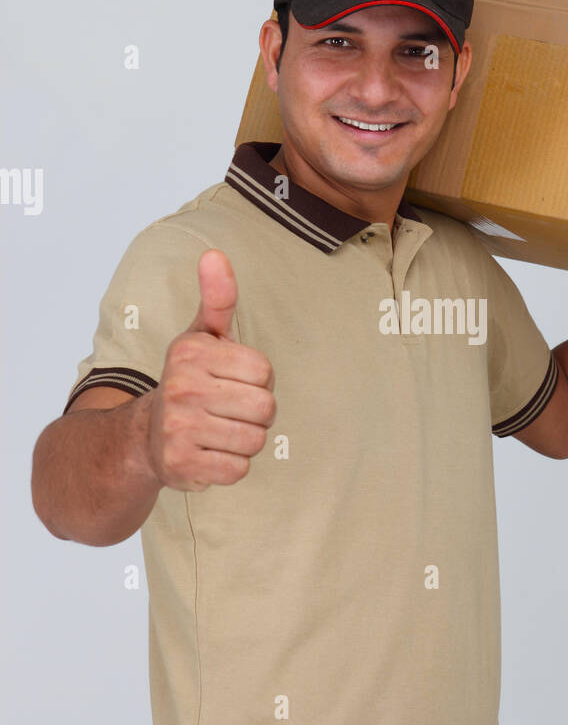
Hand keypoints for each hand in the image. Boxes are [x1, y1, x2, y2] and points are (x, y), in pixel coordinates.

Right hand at [146, 249, 276, 491]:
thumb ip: (217, 298)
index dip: (257, 381)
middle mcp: (180, 388)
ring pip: (255, 440)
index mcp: (190, 353)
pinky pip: (239, 470)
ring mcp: (178, 430)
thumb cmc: (189, 380)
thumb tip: (215, 255)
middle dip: (256, 412)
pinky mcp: (181, 466)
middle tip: (228, 410)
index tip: (232, 382)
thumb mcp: (201, 336)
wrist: (146, 436)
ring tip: (220, 431)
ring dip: (246, 440)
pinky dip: (232, 466)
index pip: (265, 372)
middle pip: (265, 408)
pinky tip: (210, 453)